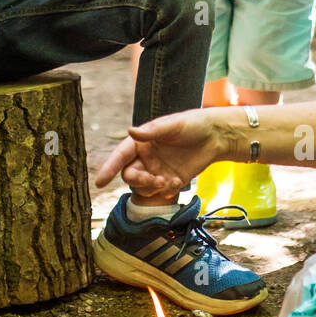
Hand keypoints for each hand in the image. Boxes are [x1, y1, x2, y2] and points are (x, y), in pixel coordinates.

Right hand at [95, 110, 231, 193]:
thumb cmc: (193, 124)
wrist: (216, 136)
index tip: (99, 182)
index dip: (108, 168)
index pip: (120, 156)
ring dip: (151, 188)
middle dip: (139, 181)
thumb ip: (152, 131)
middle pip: (129, 175)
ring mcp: (157, 169)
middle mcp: (146, 157)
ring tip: (168, 182)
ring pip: (142, 187)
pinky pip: (160, 192)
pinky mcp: (170, 180)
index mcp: (142, 141)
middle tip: (155, 181)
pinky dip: (166, 190)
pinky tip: (178, 182)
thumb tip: (130, 130)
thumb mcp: (173, 125)